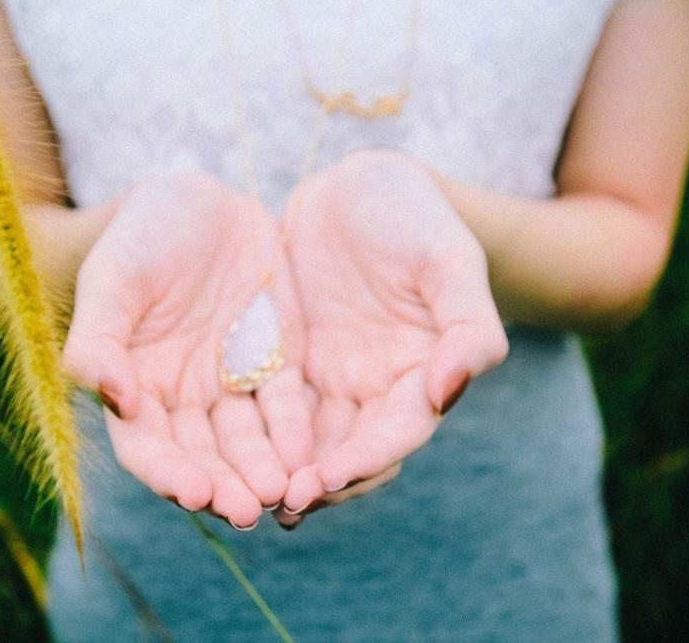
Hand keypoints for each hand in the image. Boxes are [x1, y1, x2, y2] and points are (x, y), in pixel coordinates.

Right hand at [63, 173, 312, 529]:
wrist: (201, 199)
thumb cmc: (143, 234)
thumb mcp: (113, 277)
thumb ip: (101, 337)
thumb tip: (110, 397)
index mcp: (135, 386)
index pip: (147, 447)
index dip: (167, 473)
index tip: (194, 493)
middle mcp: (183, 399)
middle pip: (202, 457)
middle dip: (223, 486)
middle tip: (249, 510)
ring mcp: (232, 385)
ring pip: (247, 442)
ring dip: (262, 472)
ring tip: (283, 495)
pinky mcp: (277, 365)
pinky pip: (286, 407)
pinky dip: (295, 433)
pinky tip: (309, 455)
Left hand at [276, 149, 508, 524]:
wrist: (361, 184)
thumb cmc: (415, 215)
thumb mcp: (449, 261)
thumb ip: (466, 327)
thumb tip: (447, 395)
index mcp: (423, 375)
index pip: (397, 433)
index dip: (364, 460)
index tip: (326, 480)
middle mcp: (378, 389)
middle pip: (350, 452)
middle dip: (319, 483)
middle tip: (278, 504)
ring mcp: (333, 379)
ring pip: (308, 442)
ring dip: (282, 472)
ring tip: (247, 496)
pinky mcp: (293, 363)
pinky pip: (271, 408)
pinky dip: (255, 436)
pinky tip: (222, 455)